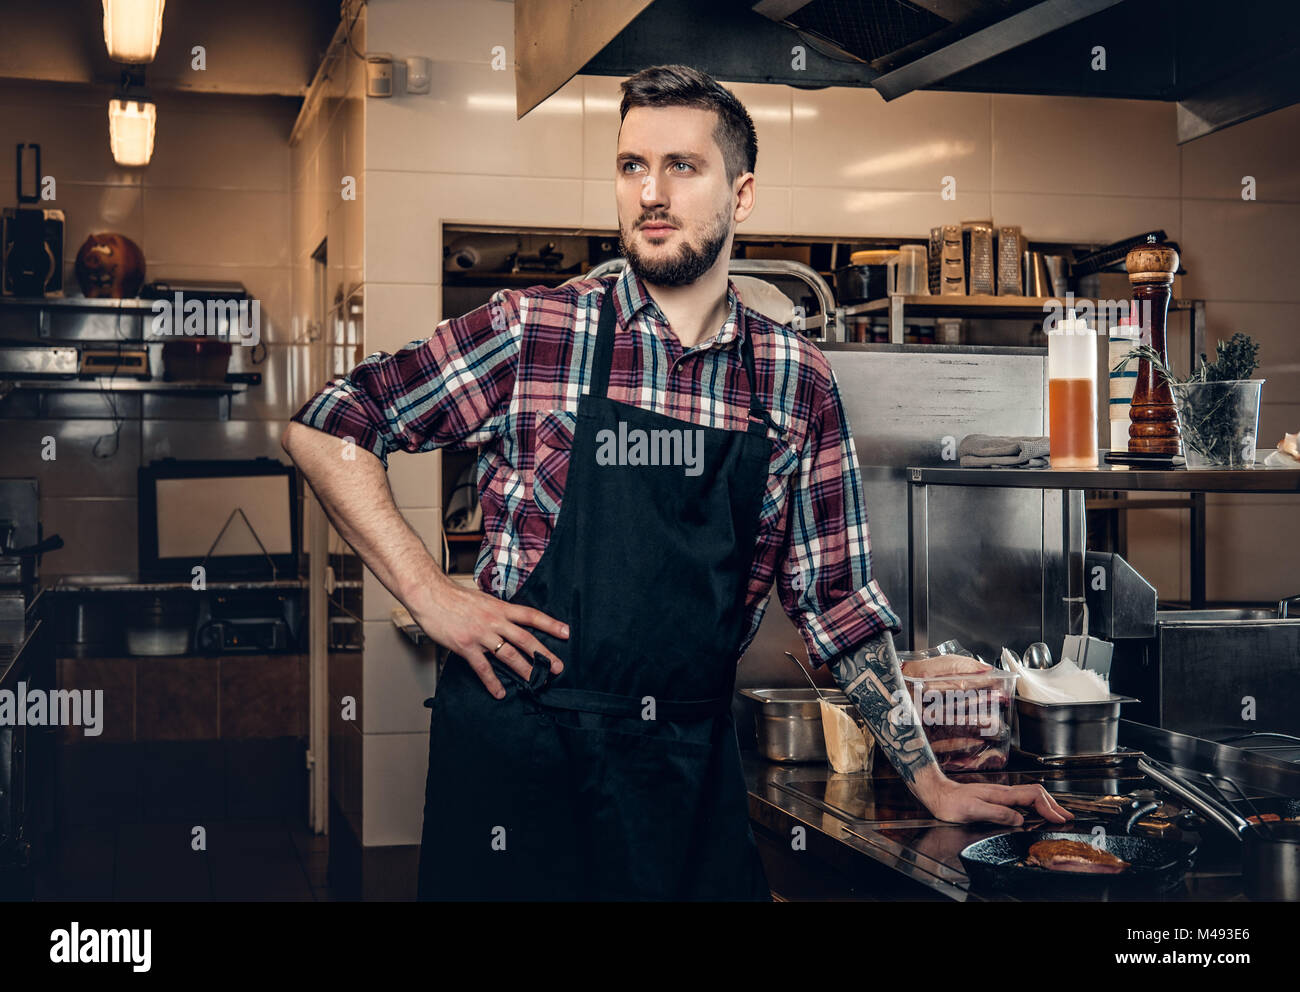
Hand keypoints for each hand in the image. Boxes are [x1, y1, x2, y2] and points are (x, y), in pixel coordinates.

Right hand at [410, 577, 567, 699]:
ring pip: (508, 654)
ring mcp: (481, 634)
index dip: (550, 624)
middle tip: (557, 667)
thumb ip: (497, 611)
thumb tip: (509, 619)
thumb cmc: (453, 596)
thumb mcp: (482, 598)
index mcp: (500, 608)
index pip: (531, 615)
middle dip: (543, 654)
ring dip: (524, 670)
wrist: (430, 595)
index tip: (566, 632)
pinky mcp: (466, 646)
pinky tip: (500, 692)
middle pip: (525, 638)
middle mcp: (494, 621)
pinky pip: (483, 668)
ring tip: (536, 682)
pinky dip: (493, 682)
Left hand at [912, 767, 1073, 826]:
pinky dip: (1035, 805)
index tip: (1058, 820)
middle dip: (1053, 805)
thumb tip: (1019, 820)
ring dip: (1047, 804)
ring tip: (1058, 814)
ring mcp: (1000, 794)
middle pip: (1036, 793)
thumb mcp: (973, 811)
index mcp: (1001, 794)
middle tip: (1067, 817)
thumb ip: (997, 814)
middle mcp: (1003, 792)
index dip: (1048, 808)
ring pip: (1030, 795)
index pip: (1033, 797)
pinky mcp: (996, 798)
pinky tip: (1036, 812)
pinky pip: (1022, 799)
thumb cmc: (951, 803)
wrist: (938, 794)